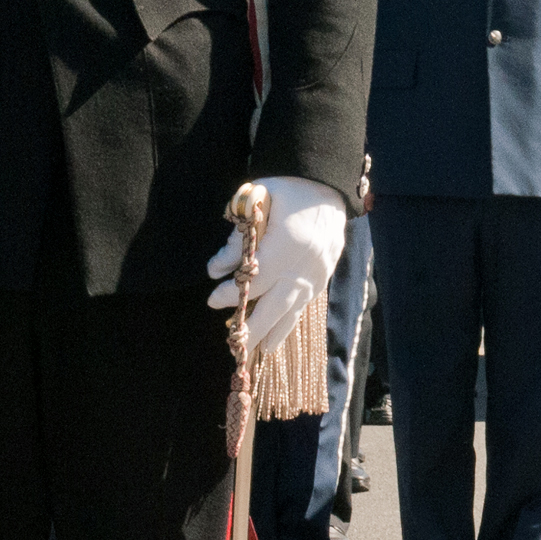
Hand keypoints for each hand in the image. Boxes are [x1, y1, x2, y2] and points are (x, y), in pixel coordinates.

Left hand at [206, 176, 346, 354]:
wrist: (328, 187)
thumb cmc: (287, 190)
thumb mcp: (258, 201)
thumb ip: (239, 236)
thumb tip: (219, 268)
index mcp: (289, 243)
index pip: (257, 277)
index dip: (234, 292)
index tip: (212, 299)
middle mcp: (306, 264)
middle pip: (276, 304)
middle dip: (253, 326)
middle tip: (232, 342)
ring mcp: (318, 273)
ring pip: (291, 310)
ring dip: (271, 332)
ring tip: (253, 351)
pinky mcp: (323, 277)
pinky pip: (303, 306)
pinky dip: (287, 323)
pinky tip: (275, 339)